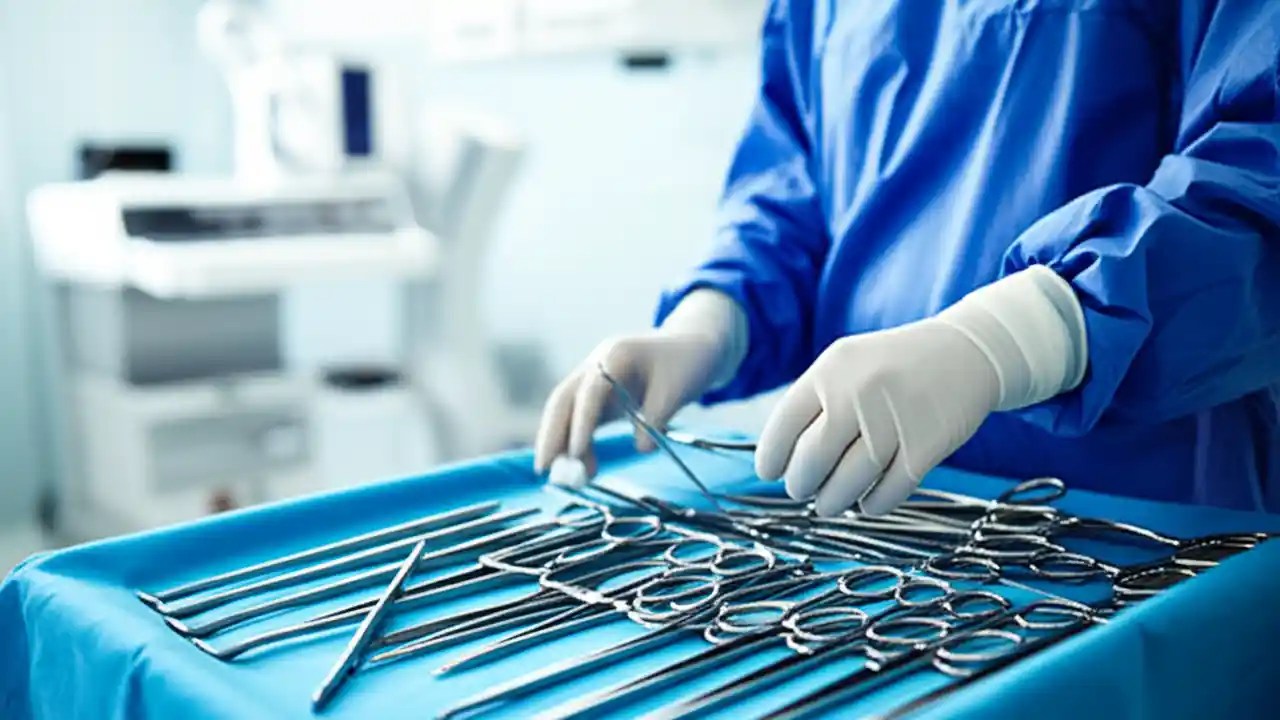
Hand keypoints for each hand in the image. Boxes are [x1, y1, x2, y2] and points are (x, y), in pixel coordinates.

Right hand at [533, 330, 726, 475]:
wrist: (692, 347)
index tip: (576, 452)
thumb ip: (657, 418)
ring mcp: (593, 380)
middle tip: (544, 469)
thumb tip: (641, 447)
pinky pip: (579, 420)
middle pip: (563, 399)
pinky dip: (578, 442)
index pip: (590, 390)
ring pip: (565, 411)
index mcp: (615, 355)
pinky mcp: (598, 397)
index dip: (581, 422)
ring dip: (561, 443)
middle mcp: (596, 365)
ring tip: (572, 477)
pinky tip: (584, 466)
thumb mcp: (679, 390)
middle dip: (550, 434)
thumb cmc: (686, 364)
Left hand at [754, 266, 1087, 516]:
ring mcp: (894, 420)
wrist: (966, 352)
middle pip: (812, 461)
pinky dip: (872, 504)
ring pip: (848, 483)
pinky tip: (866, 503)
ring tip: (827, 505)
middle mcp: (857, 394)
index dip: (772, 457)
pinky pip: (888, 491)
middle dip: (800, 485)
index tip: (770, 473)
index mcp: (829, 371)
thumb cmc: (893, 366)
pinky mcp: (926, 446)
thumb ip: (814, 403)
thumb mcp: (846, 364)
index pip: (784, 426)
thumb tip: (780, 458)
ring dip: (832, 502)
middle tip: (800, 490)